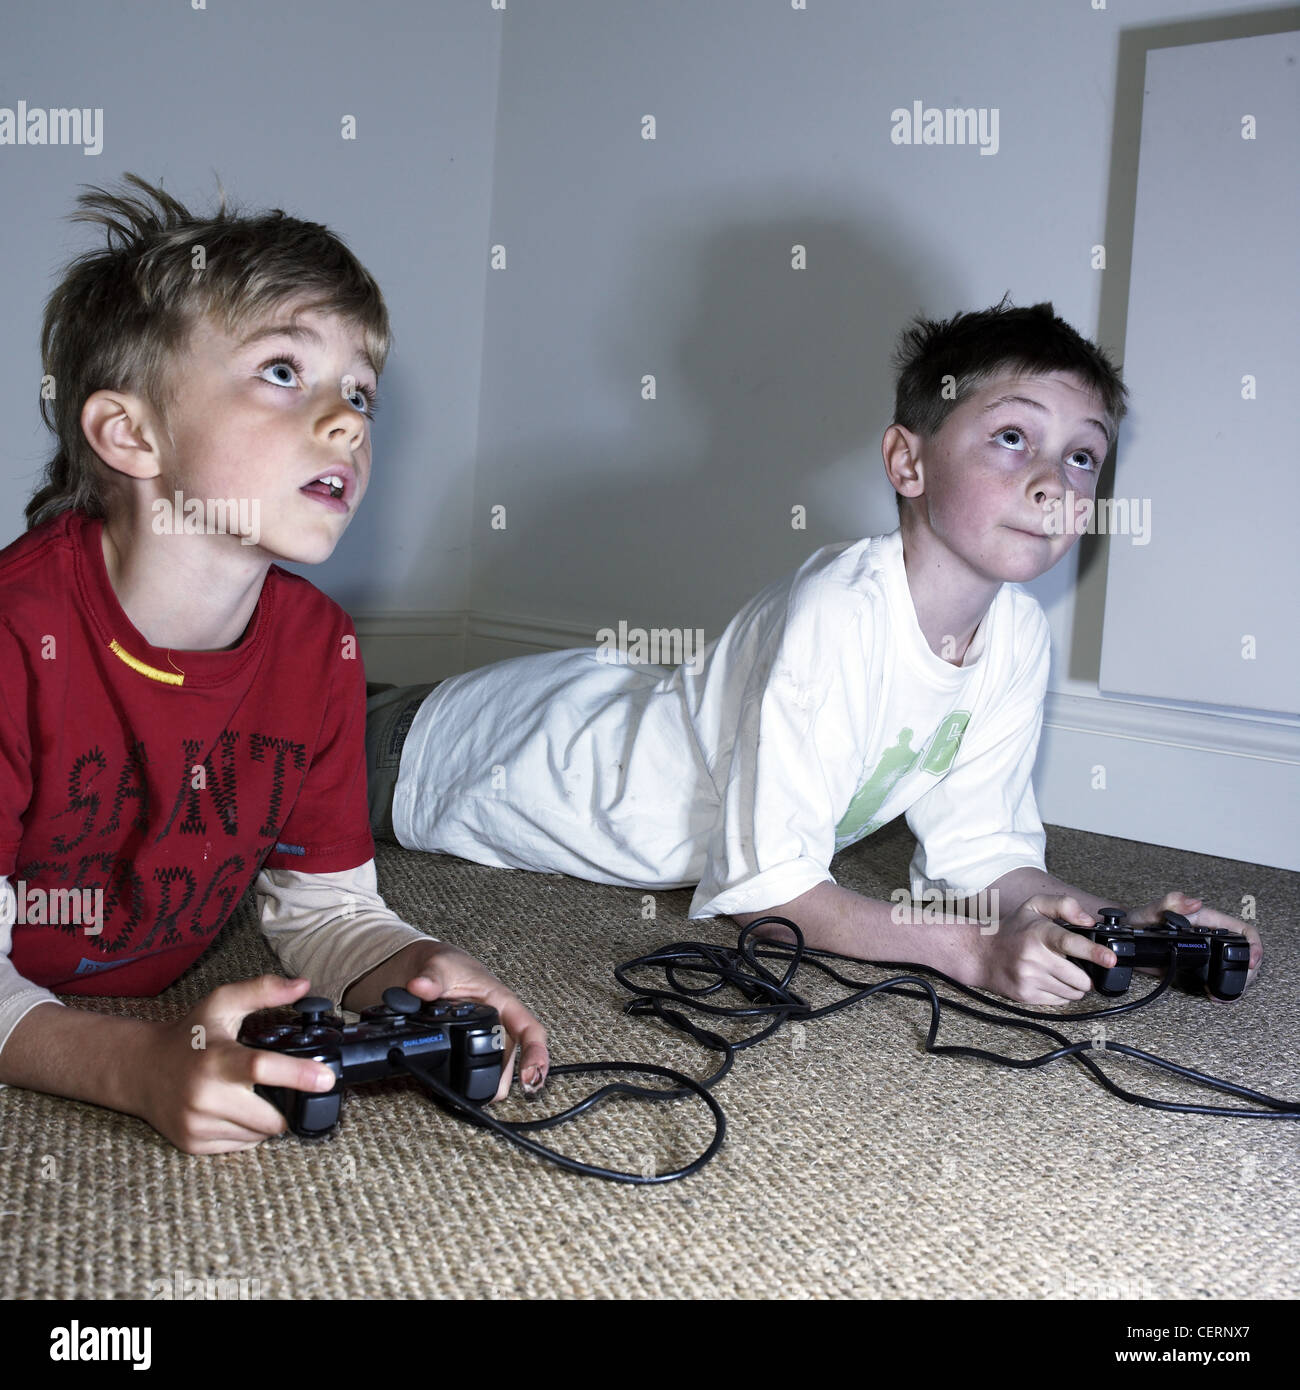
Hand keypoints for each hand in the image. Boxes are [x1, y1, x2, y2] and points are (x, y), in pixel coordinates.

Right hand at [133, 976, 338, 1154]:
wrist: (140, 1070)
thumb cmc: (188, 1035)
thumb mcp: (221, 1004)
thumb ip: (262, 991)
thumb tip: (303, 985)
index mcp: (217, 1059)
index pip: (261, 1068)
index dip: (298, 1075)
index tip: (327, 1078)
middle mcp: (205, 1096)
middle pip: (269, 1116)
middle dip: (286, 1105)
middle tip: (280, 1087)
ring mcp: (197, 1124)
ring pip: (258, 1135)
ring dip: (266, 1120)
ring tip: (252, 1096)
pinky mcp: (192, 1144)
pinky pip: (240, 1146)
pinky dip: (247, 1132)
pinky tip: (234, 1110)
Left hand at [398, 941, 549, 1100]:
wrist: (431, 969)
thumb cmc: (448, 965)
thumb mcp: (439, 965)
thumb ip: (430, 978)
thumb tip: (420, 987)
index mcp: (501, 1002)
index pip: (529, 1029)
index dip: (536, 1053)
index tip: (531, 1075)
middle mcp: (498, 1024)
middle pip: (512, 1060)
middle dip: (506, 1081)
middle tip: (491, 1098)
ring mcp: (485, 1040)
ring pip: (497, 1071)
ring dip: (490, 1085)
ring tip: (477, 1100)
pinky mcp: (468, 1050)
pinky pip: (477, 1072)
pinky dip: (472, 1085)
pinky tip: (462, 1096)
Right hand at [968, 894, 1114, 1005]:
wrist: (981, 954)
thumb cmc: (1013, 929)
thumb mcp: (1035, 906)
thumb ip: (1064, 905)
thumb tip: (1088, 921)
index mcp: (1038, 932)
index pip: (1069, 942)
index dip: (1093, 952)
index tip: (1110, 959)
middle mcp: (1033, 957)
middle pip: (1079, 977)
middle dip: (1085, 974)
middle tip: (1075, 965)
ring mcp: (1029, 978)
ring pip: (1073, 993)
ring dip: (1074, 985)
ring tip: (1060, 972)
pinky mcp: (1026, 996)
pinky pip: (1059, 1001)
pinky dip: (1061, 993)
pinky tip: (1048, 980)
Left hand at [1128, 890, 1261, 997]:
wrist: (1124, 937)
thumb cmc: (1138, 919)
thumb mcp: (1152, 910)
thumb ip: (1170, 904)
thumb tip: (1193, 902)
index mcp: (1207, 920)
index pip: (1243, 930)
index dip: (1254, 945)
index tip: (1252, 961)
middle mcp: (1210, 936)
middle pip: (1245, 952)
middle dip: (1248, 971)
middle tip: (1240, 985)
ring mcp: (1205, 952)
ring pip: (1234, 967)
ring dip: (1237, 983)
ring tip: (1223, 995)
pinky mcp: (1196, 967)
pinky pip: (1217, 978)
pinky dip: (1221, 989)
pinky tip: (1214, 995)